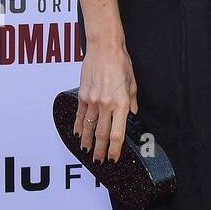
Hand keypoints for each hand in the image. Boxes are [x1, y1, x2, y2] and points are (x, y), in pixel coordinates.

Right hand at [73, 41, 137, 162]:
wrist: (104, 48)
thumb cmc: (121, 63)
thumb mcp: (132, 84)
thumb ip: (131, 103)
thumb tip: (131, 115)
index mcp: (121, 103)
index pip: (117, 134)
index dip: (114, 149)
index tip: (113, 158)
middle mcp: (106, 104)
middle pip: (101, 134)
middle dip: (100, 150)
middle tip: (98, 162)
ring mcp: (92, 100)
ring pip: (89, 127)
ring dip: (87, 141)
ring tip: (86, 152)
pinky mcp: (82, 95)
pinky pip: (80, 115)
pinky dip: (79, 126)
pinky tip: (78, 134)